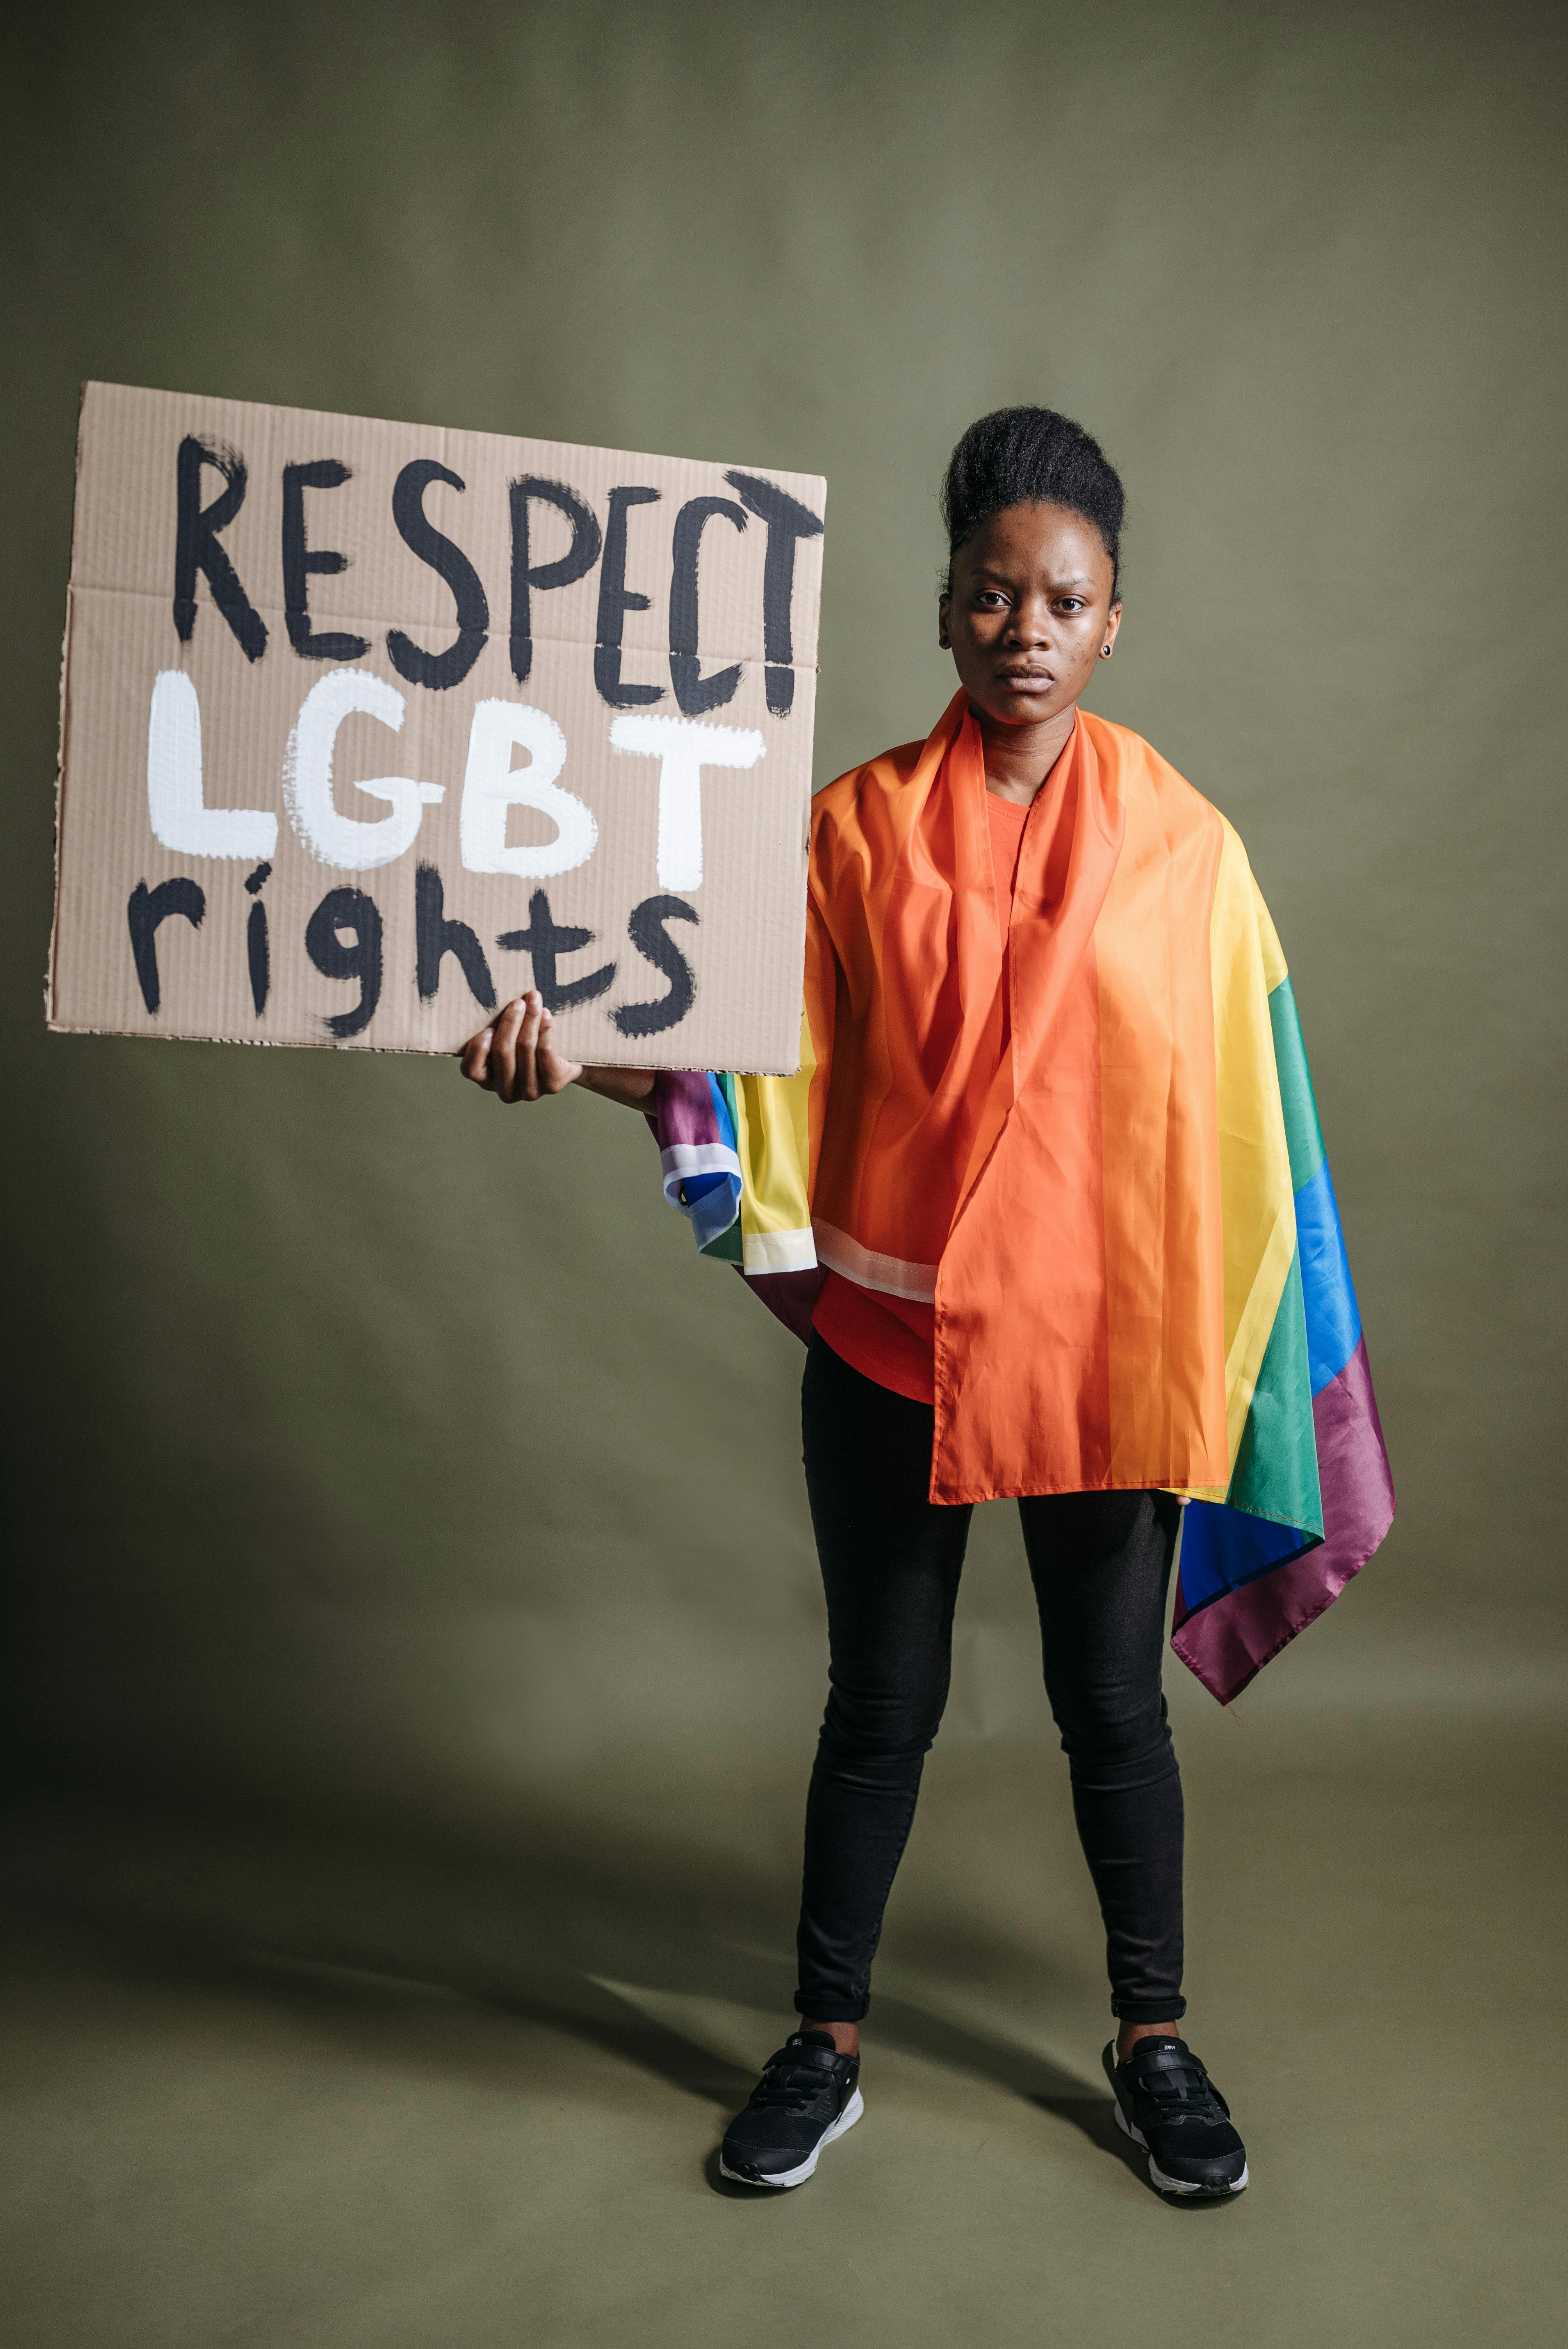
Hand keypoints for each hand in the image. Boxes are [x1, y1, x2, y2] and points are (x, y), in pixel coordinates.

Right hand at [458, 992, 582, 1101]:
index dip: (478, 1048)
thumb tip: (495, 1002)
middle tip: (518, 1001)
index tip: (489, 1028)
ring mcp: (529, 1091)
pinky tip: (546, 1015)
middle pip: (502, 1050)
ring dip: (530, 1018)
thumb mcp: (507, 1043)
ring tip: (534, 1000)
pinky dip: (545, 1028)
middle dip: (511, 1021)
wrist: (567, 1065)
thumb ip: (496, 1032)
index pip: (471, 1070)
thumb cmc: (528, 1048)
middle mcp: (506, 1091)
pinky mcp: (551, 1085)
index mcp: (487, 1081)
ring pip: (525, 1046)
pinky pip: (545, 1051)